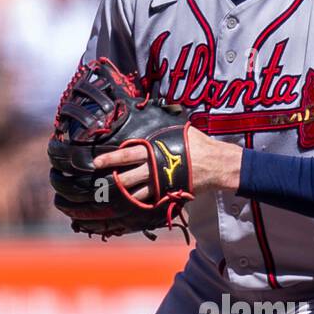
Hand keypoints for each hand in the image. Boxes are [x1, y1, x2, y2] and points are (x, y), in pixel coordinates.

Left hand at [92, 124, 241, 197]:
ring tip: (114, 194)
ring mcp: (161, 183)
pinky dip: (141, 201)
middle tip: (100, 182)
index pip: (127, 154)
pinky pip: (150, 200)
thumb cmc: (197, 144)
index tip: (97, 162)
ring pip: (136, 192)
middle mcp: (154, 167)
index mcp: (153, 150)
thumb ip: (161, 128)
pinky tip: (133, 201)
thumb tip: (150, 112)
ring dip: (125, 193)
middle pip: (127, 176)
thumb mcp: (177, 129)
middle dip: (113, 179)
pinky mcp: (168, 193)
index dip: (111, 158)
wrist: (216, 164)